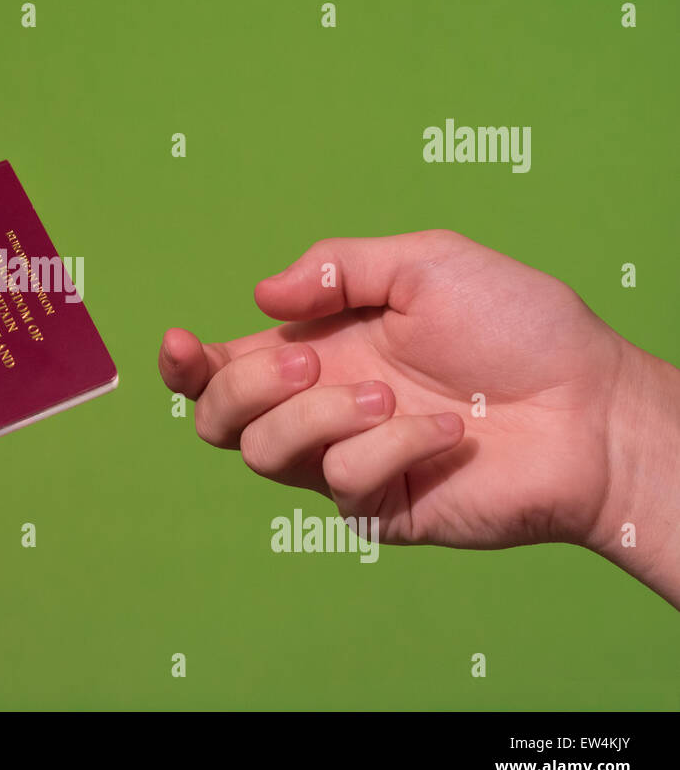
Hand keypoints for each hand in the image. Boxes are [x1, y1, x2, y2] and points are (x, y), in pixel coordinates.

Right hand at [158, 230, 679, 606]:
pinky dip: (394, 447)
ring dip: (320, 416)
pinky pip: (344, 481)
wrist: (589, 406)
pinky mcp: (377, 506)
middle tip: (312, 361)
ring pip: (265, 454)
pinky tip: (446, 432)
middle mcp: (316, 408)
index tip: (180, 342)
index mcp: (316, 351)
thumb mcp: (424, 263)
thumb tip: (259, 297)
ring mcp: (343, 460)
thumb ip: (334, 269)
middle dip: (246, 386)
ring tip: (390, 394)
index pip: (220, 368)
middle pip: (217, 419)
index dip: (183, 363)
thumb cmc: (517, 327)